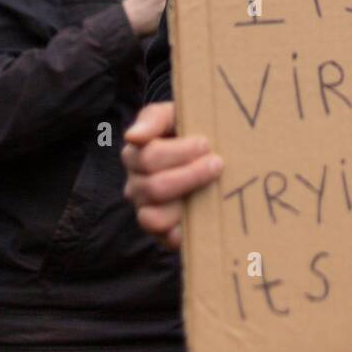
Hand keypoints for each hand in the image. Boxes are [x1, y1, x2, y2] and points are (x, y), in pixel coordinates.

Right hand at [121, 101, 221, 248]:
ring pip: (154, 217)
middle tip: (218, 164)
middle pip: (155, 187)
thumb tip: (133, 137)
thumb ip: (154, 118)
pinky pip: (164, 238)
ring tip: (213, 186)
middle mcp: (135, 184)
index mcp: (136, 154)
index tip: (205, 143)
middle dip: (192, 175)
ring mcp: (145, 210)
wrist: (217, 153)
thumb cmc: (193, 131)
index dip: (181, 152)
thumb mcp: (176, 114)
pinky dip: (182, 230)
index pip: (148, 157)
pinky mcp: (161, 233)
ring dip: (188, 200)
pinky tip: (202, 214)